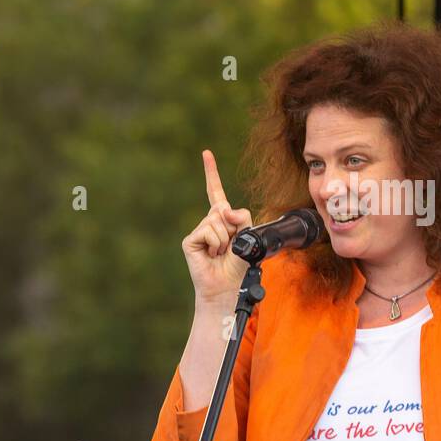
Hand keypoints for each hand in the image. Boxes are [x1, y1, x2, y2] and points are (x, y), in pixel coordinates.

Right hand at [182, 149, 253, 302]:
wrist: (226, 286)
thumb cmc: (238, 265)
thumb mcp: (249, 237)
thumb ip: (243, 218)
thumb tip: (225, 210)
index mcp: (222, 219)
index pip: (216, 192)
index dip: (211, 173)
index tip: (206, 153)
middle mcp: (209, 222)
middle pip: (224, 209)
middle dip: (234, 228)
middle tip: (231, 247)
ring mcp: (199, 231)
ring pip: (217, 221)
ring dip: (226, 239)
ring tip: (222, 253)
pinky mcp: (191, 240)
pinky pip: (209, 231)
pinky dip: (216, 243)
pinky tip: (212, 255)